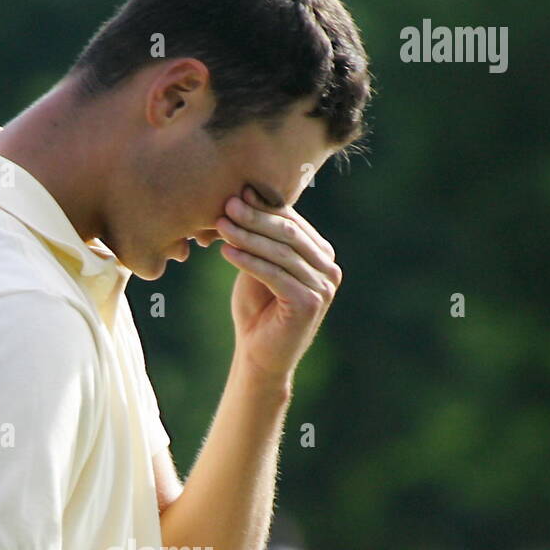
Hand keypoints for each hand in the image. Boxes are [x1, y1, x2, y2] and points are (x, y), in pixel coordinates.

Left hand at [216, 185, 341, 382]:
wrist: (260, 356)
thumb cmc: (257, 310)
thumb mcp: (258, 265)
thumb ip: (260, 236)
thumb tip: (246, 192)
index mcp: (321, 254)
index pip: (292, 222)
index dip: (263, 207)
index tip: (234, 194)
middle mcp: (329, 268)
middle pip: (289, 234)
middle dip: (255, 218)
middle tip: (227, 205)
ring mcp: (324, 286)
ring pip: (281, 253)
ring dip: (248, 237)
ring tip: (221, 226)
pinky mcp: (310, 303)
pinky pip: (275, 275)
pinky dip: (249, 261)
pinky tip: (226, 252)